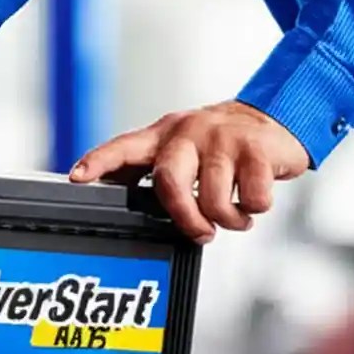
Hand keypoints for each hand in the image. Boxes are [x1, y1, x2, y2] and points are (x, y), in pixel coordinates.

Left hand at [69, 101, 310, 243]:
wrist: (275, 121)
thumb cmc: (219, 145)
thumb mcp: (180, 149)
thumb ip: (151, 169)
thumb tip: (111, 195)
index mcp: (164, 135)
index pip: (123, 147)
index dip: (99, 162)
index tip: (77, 178)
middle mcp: (189, 132)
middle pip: (170, 181)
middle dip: (185, 217)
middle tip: (201, 233)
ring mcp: (223, 138)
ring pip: (213, 199)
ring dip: (228, 219)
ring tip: (233, 216)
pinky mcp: (256, 148)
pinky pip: (251, 198)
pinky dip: (254, 208)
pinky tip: (252, 199)